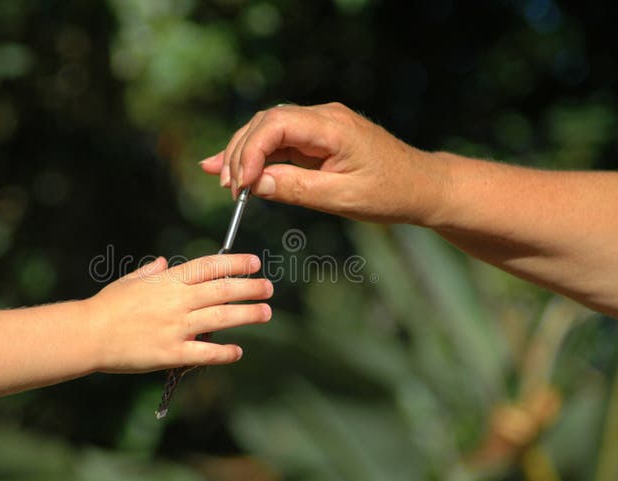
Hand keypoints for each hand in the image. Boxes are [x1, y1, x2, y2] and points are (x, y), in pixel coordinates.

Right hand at [86, 254, 272, 372]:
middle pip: (222, 291)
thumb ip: (151, 273)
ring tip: (266, 312)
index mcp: (167, 281)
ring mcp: (176, 328)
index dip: (235, 263)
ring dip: (247, 314)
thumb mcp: (129, 281)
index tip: (254, 263)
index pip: (209, 267)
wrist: (88, 335)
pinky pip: (205, 353)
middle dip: (249, 288)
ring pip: (221, 318)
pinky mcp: (171, 353)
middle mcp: (176, 302)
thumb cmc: (107, 306)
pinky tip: (237, 351)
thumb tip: (164, 264)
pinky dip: (224, 352)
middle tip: (268, 288)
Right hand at [200, 102, 447, 225]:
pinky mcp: (317, 138)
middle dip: (241, 153)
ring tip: (225, 181)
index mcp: (333, 127)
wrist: (420, 186)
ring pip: (268, 130)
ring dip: (245, 154)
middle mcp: (324, 117)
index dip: (251, 151)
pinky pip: (281, 141)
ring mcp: (320, 125)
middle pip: (266, 122)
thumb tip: (256, 184)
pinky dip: (259, 157)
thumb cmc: (389, 193)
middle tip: (229, 188)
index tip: (242, 184)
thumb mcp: (342, 198)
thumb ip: (297, 188)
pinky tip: (236, 170)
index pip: (276, 124)